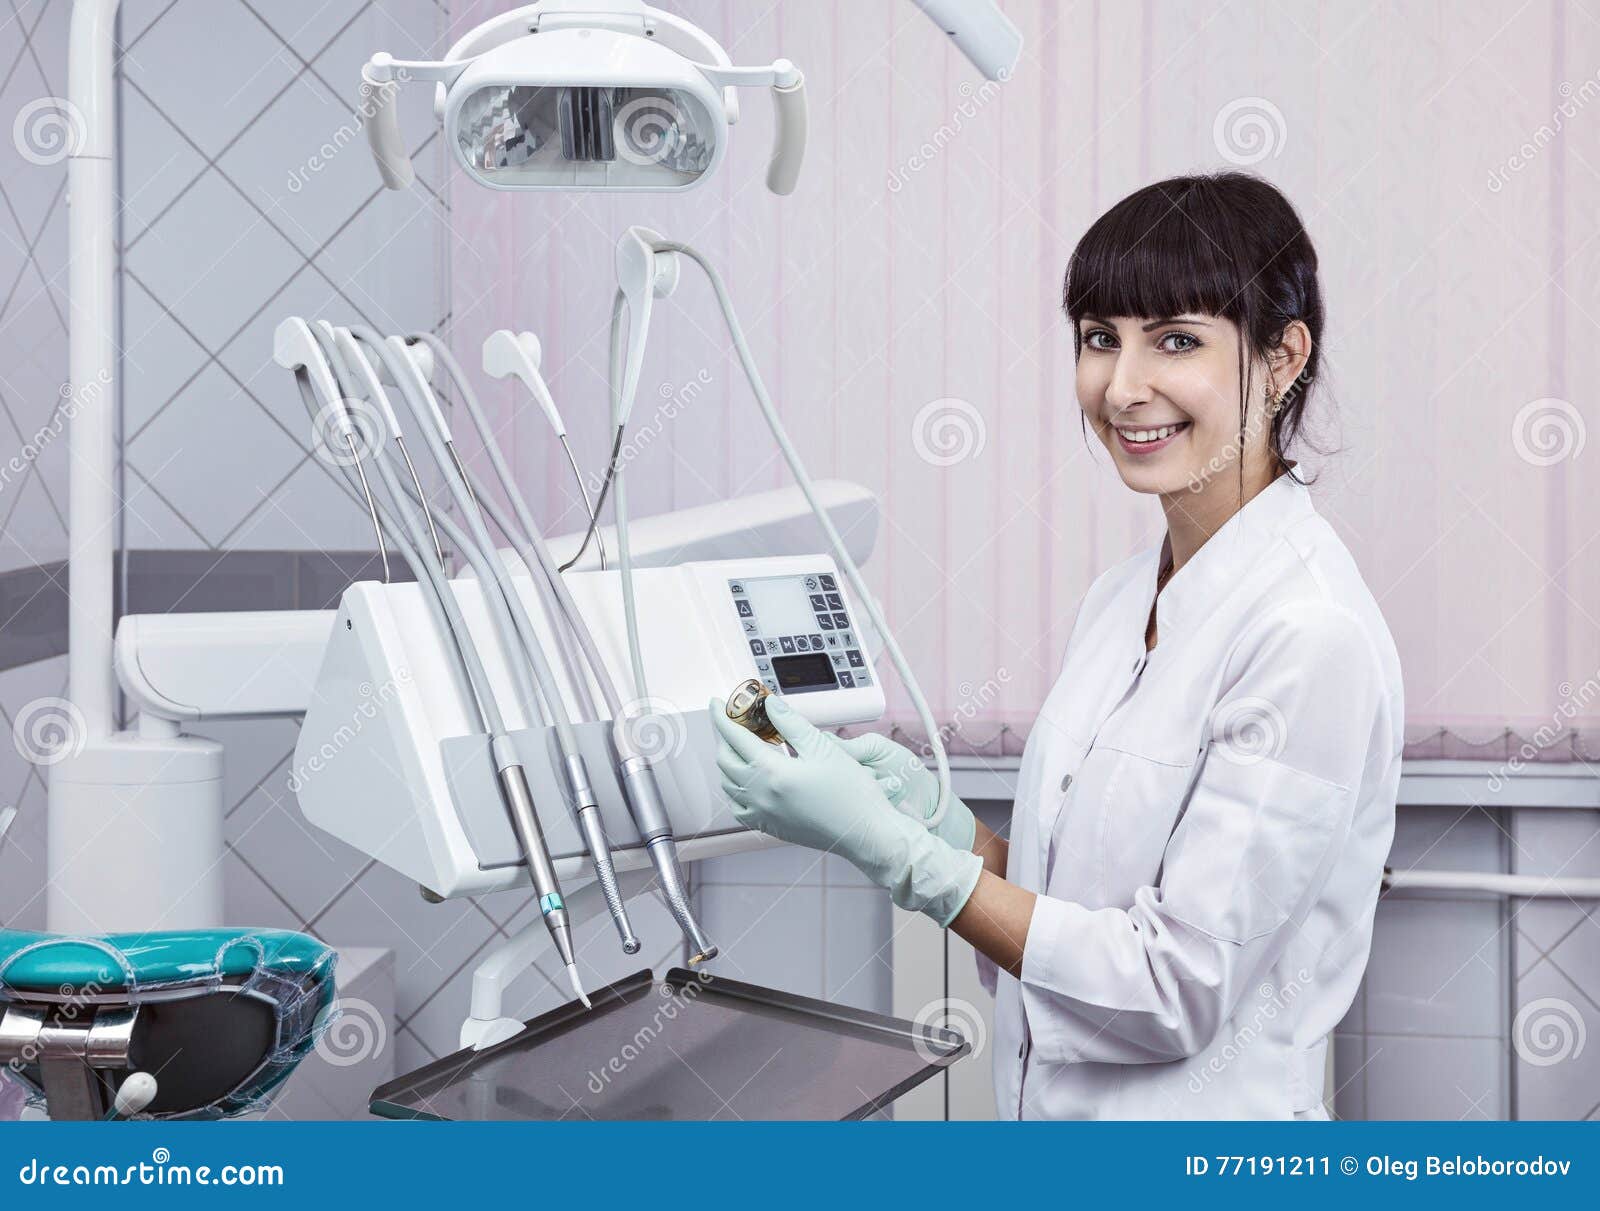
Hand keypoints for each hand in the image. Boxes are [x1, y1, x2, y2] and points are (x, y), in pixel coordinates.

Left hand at [710, 695, 982, 925]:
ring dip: (727, 760)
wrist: (865, 834)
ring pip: (728, 784)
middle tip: (732, 719)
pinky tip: (748, 779)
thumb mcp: (823, 748)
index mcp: (772, 773)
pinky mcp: (770, 827)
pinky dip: (735, 788)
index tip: (718, 703)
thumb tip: (770, 705)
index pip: (734, 738)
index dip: (723, 716)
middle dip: (723, 735)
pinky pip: (739, 806)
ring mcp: (763, 815)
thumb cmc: (852, 794)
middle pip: (725, 759)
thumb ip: (791, 724)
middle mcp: (760, 796)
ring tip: (740, 744)